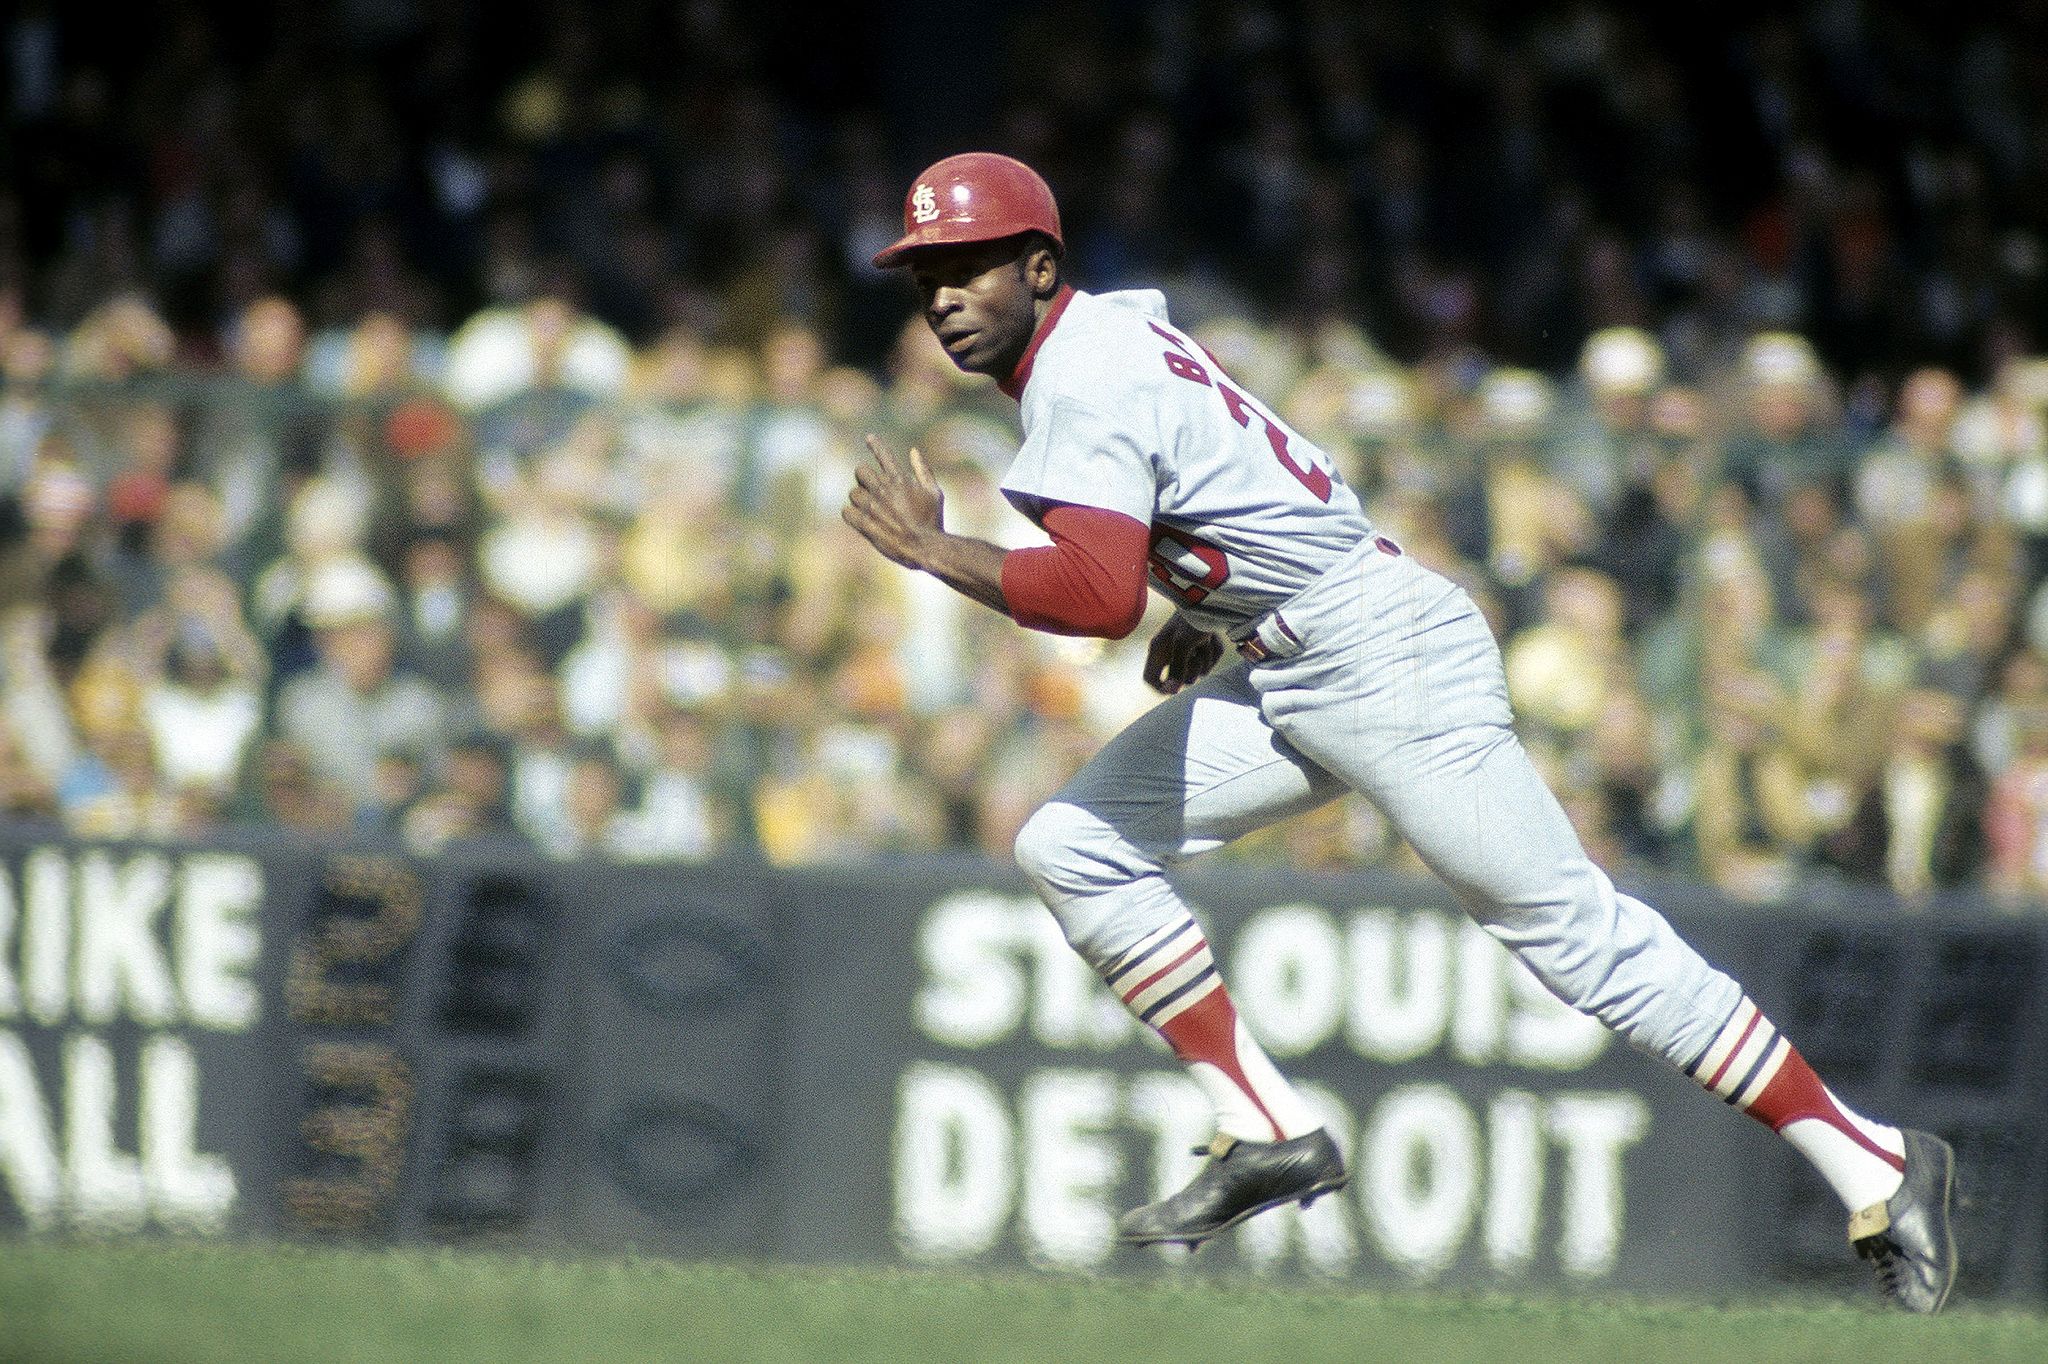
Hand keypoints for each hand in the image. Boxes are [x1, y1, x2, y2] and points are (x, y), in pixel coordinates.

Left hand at [844, 434, 943, 569]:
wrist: (924, 548)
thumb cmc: (932, 521)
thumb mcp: (934, 493)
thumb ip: (923, 470)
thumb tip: (913, 451)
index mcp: (899, 479)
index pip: (883, 455)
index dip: (875, 445)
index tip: (869, 438)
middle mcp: (883, 489)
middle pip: (860, 471)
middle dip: (865, 478)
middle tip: (872, 490)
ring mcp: (872, 506)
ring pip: (853, 493)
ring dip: (860, 500)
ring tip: (873, 512)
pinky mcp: (863, 523)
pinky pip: (846, 512)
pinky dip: (851, 514)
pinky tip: (861, 520)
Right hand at [1144, 614, 1223, 694]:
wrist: (1209, 598)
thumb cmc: (1190, 619)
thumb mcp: (1182, 645)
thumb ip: (1177, 669)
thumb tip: (1171, 691)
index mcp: (1159, 651)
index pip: (1151, 679)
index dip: (1161, 687)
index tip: (1175, 689)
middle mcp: (1171, 652)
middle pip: (1181, 678)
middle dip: (1193, 669)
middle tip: (1196, 654)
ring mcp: (1189, 649)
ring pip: (1200, 670)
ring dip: (1206, 658)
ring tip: (1206, 641)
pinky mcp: (1204, 645)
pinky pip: (1211, 660)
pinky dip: (1214, 651)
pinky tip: (1213, 638)